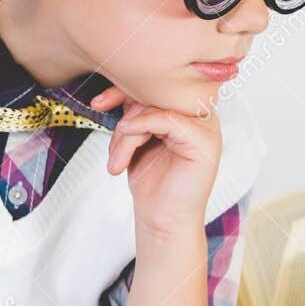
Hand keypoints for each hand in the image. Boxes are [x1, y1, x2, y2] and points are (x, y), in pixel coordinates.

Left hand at [91, 85, 221, 238]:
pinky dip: (141, 127)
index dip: (124, 89)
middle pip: (155, 94)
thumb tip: (120, 87)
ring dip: (126, 134)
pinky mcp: (204, 142)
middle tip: (110, 143)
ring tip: (117, 161)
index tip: (98, 102)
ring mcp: (206, 127)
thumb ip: (135, 113)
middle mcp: (200, 115)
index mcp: (186, 112)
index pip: (156, 86)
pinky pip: (168, 119)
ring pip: (156, 108)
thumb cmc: (151, 183)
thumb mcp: (137, 139)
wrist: (161, 219)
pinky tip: (127, 143)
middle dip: (123, 117)